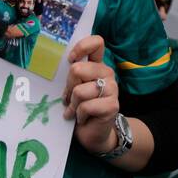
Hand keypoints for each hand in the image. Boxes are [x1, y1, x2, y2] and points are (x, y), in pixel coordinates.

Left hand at [62, 35, 121, 153]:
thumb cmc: (80, 108)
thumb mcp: (73, 88)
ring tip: (76, 111)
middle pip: (78, 69)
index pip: (96, 43)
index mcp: (97, 66)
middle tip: (70, 99)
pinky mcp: (112, 105)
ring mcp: (112, 89)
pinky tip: (83, 119)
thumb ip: (72, 76)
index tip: (71, 60)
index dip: (81, 47)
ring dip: (73, 105)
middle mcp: (107, 74)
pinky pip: (86, 106)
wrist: (93, 134)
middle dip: (69, 87)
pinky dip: (79, 115)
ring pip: (79, 91)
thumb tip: (64, 66)